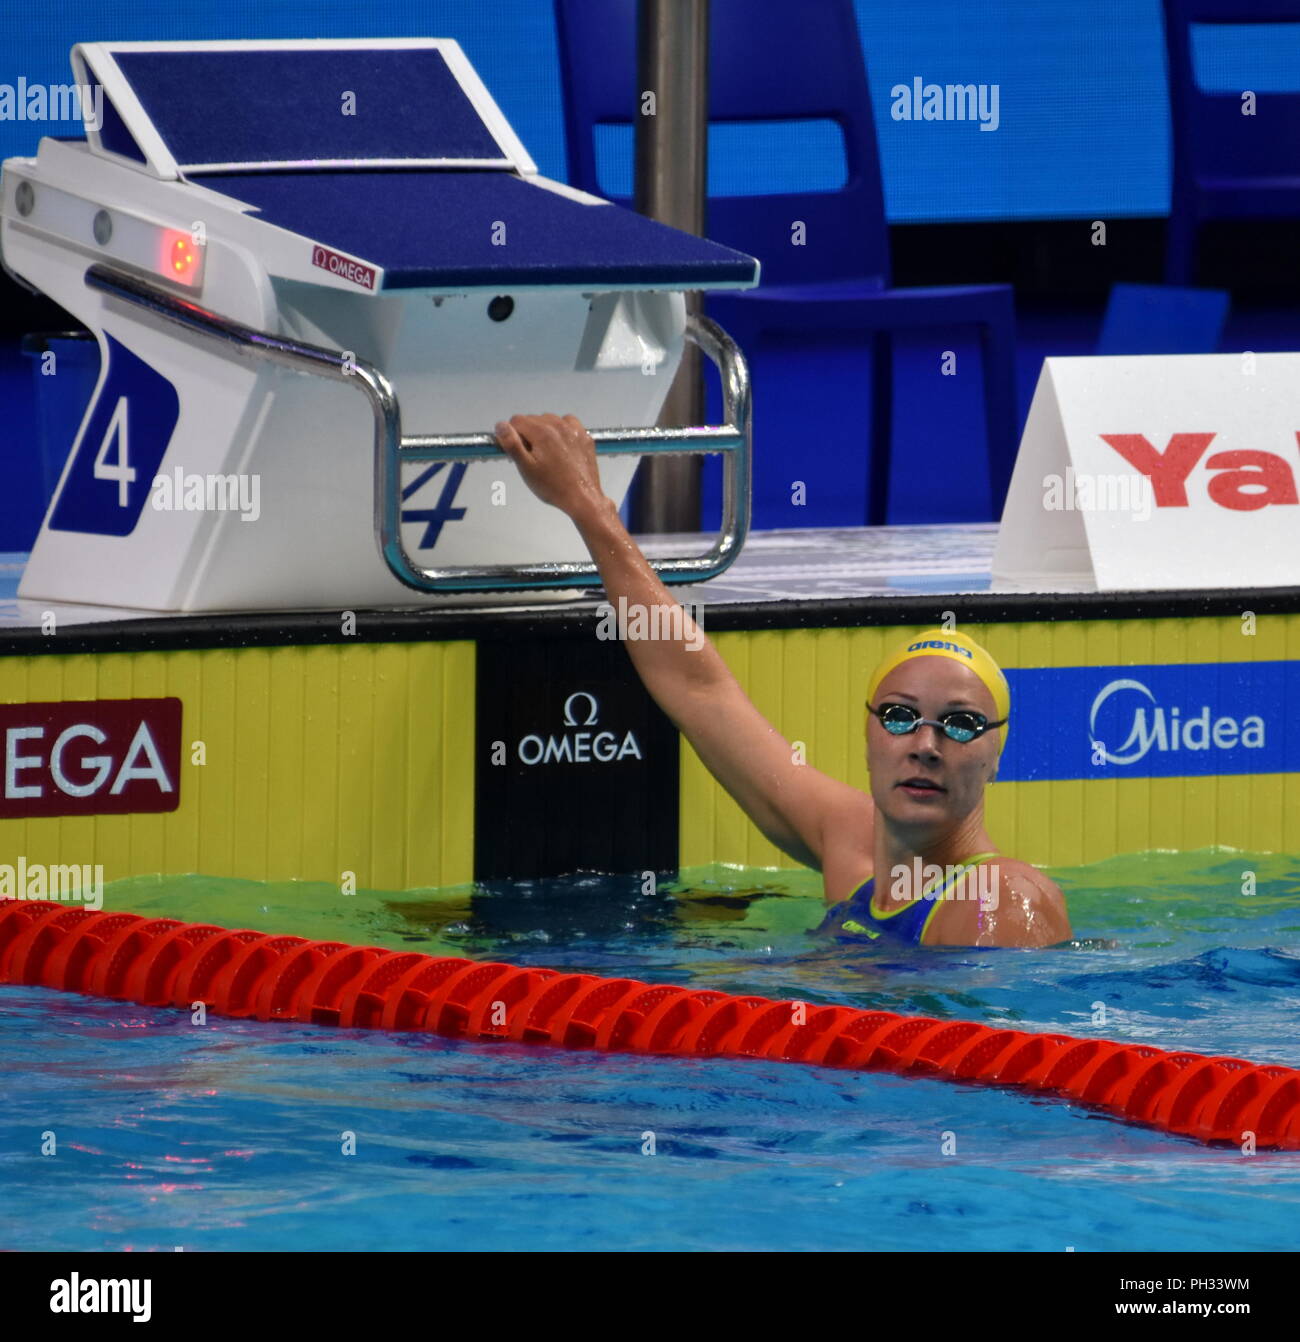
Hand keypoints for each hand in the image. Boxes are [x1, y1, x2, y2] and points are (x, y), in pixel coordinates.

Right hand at [493, 413, 607, 519]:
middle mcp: (558, 424)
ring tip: (548, 454)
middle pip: (533, 419)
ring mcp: (574, 429)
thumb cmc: (552, 486)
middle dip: (528, 434)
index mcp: (541, 431)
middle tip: (533, 457)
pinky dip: (562, 430)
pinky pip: (568, 423)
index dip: (513, 436)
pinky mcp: (585, 436)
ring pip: (550, 420)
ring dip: (545, 431)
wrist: (582, 498)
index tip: (519, 452)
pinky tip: (562, 447)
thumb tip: (500, 425)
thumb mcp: (526, 468)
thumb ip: (511, 444)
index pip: (516, 420)